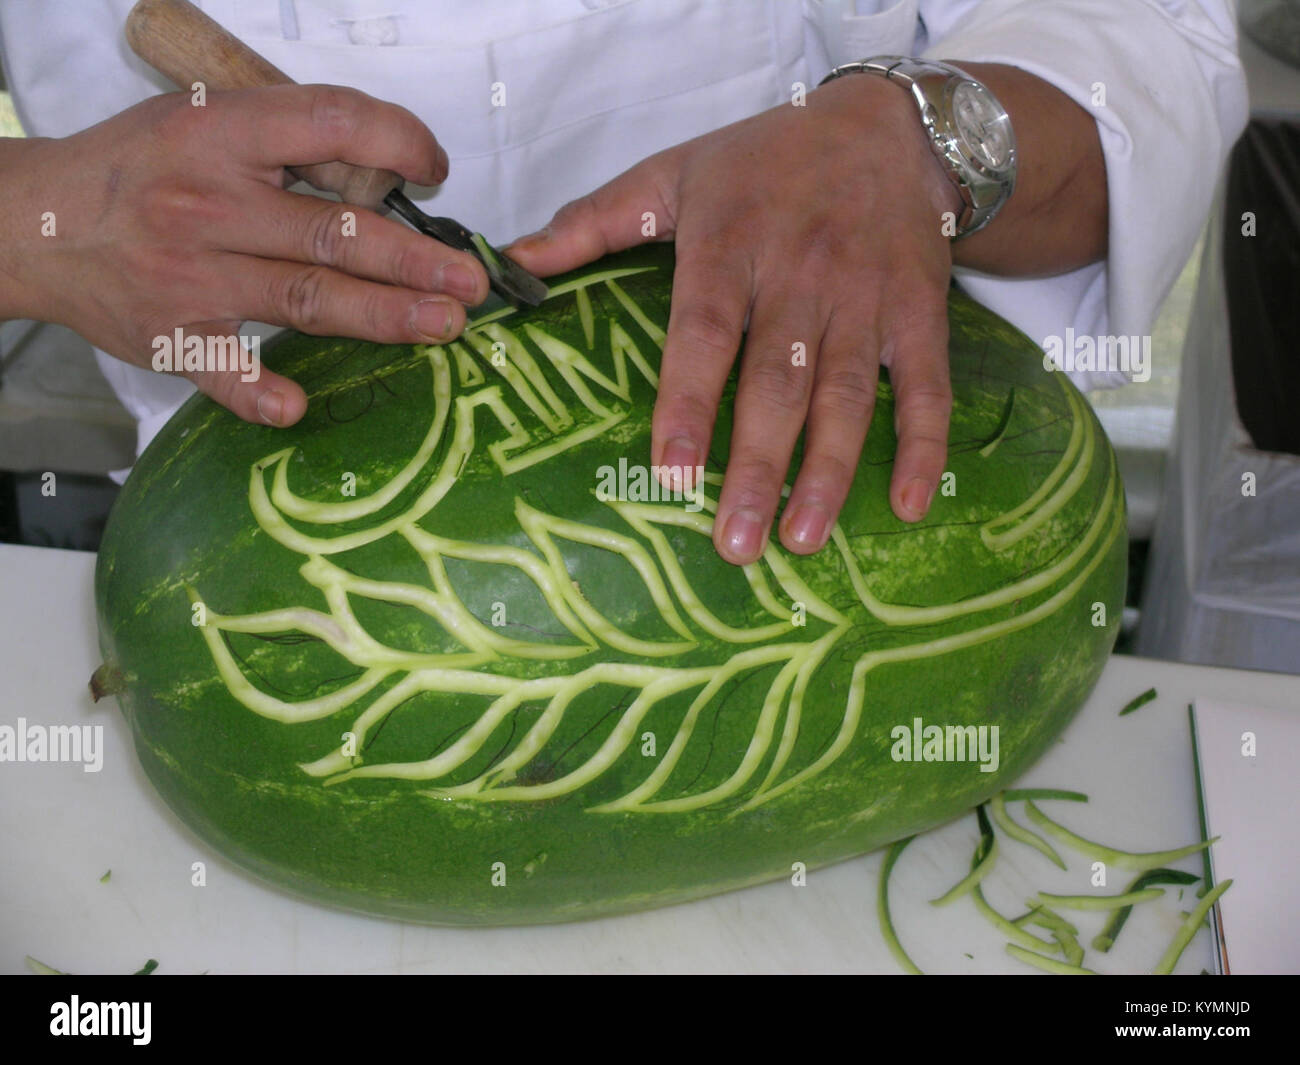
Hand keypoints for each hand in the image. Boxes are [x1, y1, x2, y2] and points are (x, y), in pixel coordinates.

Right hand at [0, 85, 488, 425]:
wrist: (35, 223)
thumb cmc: (140, 169)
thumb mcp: (206, 123)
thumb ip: (287, 141)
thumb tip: (387, 172)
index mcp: (222, 135)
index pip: (331, 123)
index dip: (399, 140)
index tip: (436, 168)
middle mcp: (209, 204)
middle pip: (333, 232)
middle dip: (414, 259)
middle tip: (471, 282)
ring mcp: (190, 277)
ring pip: (304, 298)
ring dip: (382, 315)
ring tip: (443, 325)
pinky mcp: (170, 337)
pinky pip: (219, 370)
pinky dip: (255, 392)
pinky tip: (293, 407)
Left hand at [508, 74, 962, 564]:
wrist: (888, 127)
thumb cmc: (765, 161)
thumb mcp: (673, 173)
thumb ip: (592, 222)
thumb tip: (509, 265)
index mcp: (730, 242)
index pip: (704, 331)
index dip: (688, 402)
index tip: (670, 471)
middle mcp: (800, 274)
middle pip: (778, 381)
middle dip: (756, 465)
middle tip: (735, 544)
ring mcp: (865, 297)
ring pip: (849, 394)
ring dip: (828, 471)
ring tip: (802, 539)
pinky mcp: (919, 312)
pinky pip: (927, 385)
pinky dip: (924, 445)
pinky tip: (909, 503)